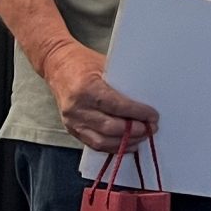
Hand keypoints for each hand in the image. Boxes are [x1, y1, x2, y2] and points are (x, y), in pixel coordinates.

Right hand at [38, 39, 157, 152]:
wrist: (57, 66)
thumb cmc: (84, 63)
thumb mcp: (106, 66)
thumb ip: (123, 85)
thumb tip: (147, 101)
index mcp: (86, 88)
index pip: (117, 106)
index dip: (138, 114)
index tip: (153, 116)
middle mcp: (76, 107)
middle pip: (110, 127)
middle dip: (135, 130)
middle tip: (152, 128)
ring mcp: (72, 121)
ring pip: (102, 141)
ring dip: (126, 142)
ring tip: (143, 137)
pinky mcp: (72, 129)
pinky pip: (95, 144)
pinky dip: (113, 147)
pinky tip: (128, 144)